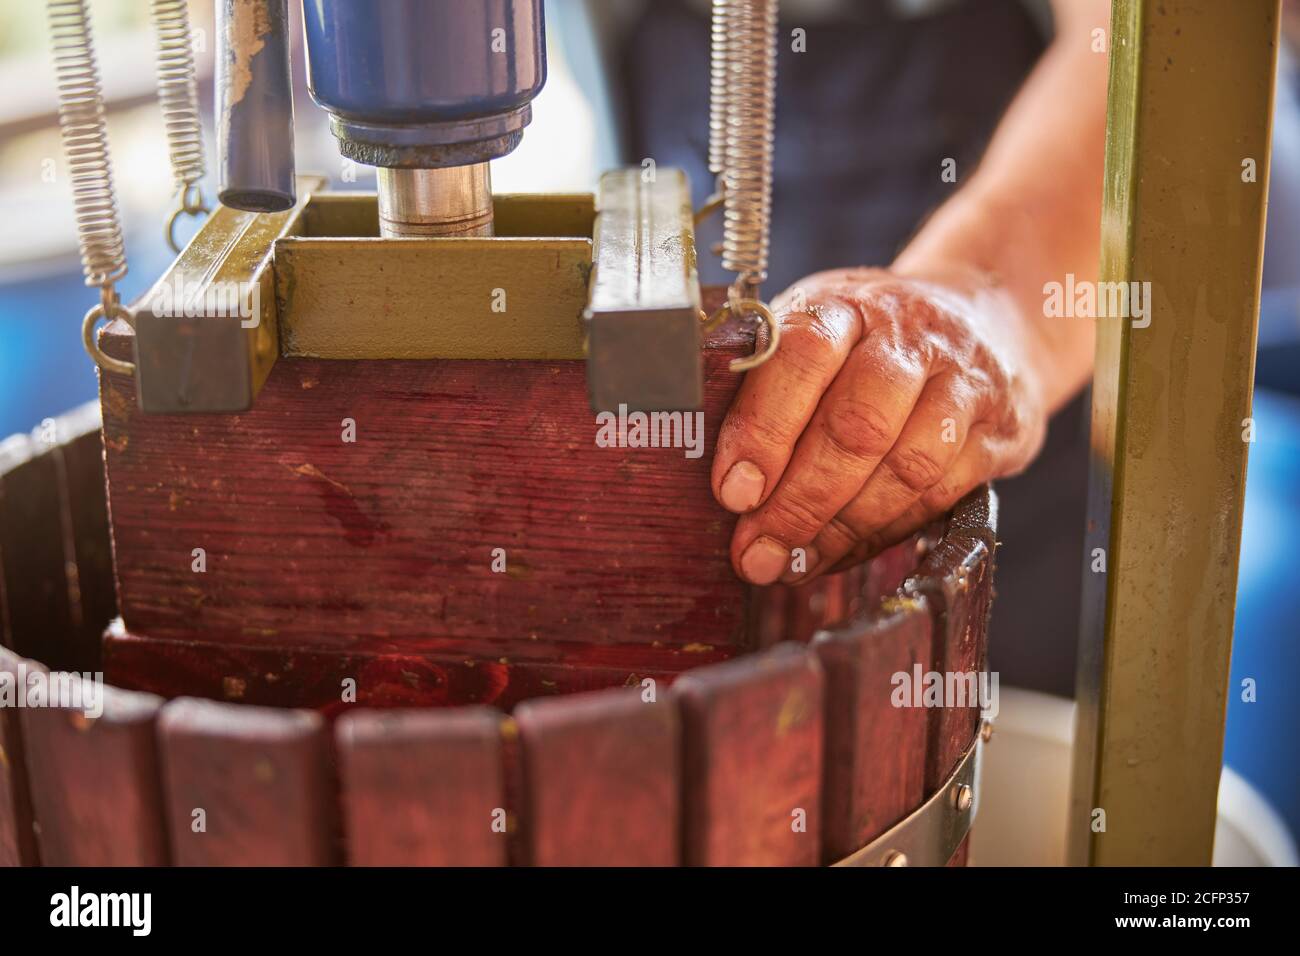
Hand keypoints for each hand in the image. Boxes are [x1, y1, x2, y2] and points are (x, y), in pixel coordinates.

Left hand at [712, 267, 1048, 584]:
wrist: (987, 315)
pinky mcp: (1000, 429)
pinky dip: (883, 534)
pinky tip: (839, 553)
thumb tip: (714, 474)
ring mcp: (964, 381)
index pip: (802, 356)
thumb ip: (768, 384)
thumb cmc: (870, 340)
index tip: (732, 492)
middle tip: (754, 552)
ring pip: (906, 468)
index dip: (763, 429)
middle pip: (857, 424)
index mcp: (846, 304)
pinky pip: (940, 495)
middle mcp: (910, 335)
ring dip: (841, 528)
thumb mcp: (816, 331)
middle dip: (798, 501)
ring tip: (790, 562)